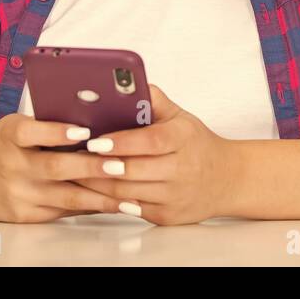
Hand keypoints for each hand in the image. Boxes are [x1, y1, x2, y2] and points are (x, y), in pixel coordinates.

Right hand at [0, 113, 138, 222]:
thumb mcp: (14, 126)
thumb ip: (46, 125)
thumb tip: (95, 121)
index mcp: (9, 135)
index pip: (31, 131)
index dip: (57, 132)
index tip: (84, 131)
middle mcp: (11, 165)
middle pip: (55, 168)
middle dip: (92, 167)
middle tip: (122, 164)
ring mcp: (17, 193)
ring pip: (65, 197)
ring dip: (100, 196)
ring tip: (128, 195)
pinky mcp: (23, 215)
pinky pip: (62, 212)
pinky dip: (88, 208)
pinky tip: (110, 205)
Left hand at [72, 84, 238, 225]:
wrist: (226, 180)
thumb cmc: (195, 143)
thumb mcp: (181, 116)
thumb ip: (154, 99)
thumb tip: (126, 82)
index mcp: (184, 139)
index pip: (150, 141)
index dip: (120, 142)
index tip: (95, 141)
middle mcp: (182, 169)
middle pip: (133, 171)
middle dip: (99, 166)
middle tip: (73, 157)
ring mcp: (175, 196)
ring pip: (127, 194)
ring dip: (97, 184)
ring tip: (75, 172)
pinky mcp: (167, 216)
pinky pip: (131, 209)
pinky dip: (109, 200)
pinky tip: (92, 190)